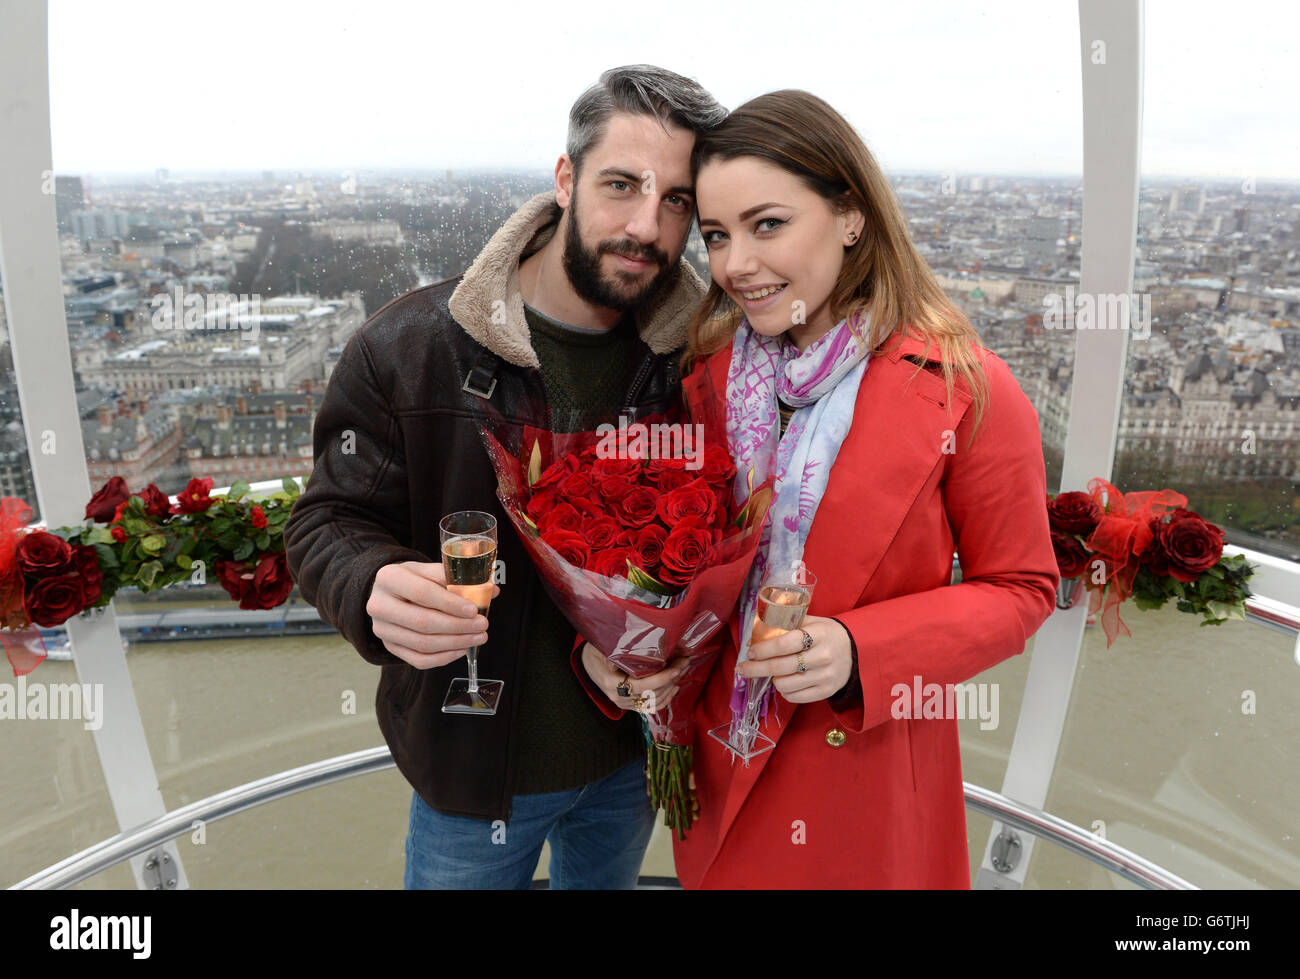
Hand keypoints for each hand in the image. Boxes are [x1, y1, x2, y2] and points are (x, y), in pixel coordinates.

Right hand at [366, 561, 499, 669]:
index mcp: (389, 578)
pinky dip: (443, 658)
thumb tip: (491, 590)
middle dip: (457, 626)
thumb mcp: (430, 570)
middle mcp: (379, 605)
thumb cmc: (414, 579)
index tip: (474, 610)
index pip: (423, 594)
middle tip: (482, 625)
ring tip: (477, 637)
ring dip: (455, 643)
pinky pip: (418, 660)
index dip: (451, 604)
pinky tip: (461, 649)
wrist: (390, 592)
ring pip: (422, 643)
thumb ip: (457, 578)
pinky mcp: (389, 647)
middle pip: (422, 622)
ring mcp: (382, 629)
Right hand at [580, 642, 688, 713]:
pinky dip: (666, 698)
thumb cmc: (594, 653)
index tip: (676, 668)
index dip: (661, 678)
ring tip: (682, 670)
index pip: (642, 686)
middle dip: (672, 678)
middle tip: (684, 661)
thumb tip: (630, 647)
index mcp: (611, 683)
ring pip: (654, 702)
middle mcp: (618, 697)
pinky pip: (651, 707)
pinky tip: (675, 686)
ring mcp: (624, 704)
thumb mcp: (600, 648)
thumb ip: (614, 648)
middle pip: (652, 694)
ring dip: (672, 687)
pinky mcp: (630, 705)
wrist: (587, 665)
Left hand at [735, 615, 851, 703]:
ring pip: (784, 684)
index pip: (785, 644)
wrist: (856, 651)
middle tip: (741, 668)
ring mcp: (825, 676)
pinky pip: (794, 697)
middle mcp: (823, 656)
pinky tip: (784, 681)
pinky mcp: (826, 691)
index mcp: (819, 634)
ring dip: (772, 679)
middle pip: (780, 667)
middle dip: (755, 668)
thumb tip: (754, 636)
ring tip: (771, 672)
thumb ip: (786, 625)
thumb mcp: (811, 622)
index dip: (763, 649)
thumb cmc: (826, 634)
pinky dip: (783, 690)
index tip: (750, 651)